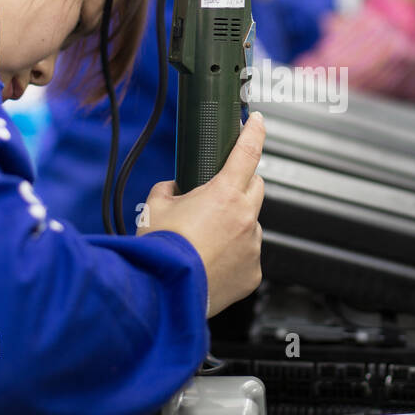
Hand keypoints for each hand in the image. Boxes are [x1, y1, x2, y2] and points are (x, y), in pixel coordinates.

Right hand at [138, 113, 265, 316]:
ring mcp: (252, 247)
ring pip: (251, 224)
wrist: (164, 292)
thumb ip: (168, 191)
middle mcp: (246, 218)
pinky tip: (211, 262)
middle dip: (242, 184)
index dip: (255, 132)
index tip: (259, 121)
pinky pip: (247, 255)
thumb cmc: (161, 250)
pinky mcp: (252, 273)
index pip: (248, 152)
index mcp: (225, 194)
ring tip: (205, 240)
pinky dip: (234, 254)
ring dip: (235, 224)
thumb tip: (173, 190)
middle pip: (256, 187)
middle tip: (220, 192)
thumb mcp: (155, 208)